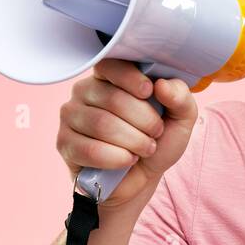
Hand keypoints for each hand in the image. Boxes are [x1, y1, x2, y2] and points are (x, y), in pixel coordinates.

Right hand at [56, 58, 198, 209]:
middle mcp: (85, 91)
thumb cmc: (157, 141)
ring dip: (133, 141)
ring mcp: (71, 116)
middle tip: (155, 133)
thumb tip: (162, 85)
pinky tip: (126, 160)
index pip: (111, 65)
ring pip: (102, 124)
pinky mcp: (64, 143)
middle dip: (144, 121)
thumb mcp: (180, 119)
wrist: (141, 179)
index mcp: (109, 77)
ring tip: (144, 149)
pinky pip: (90, 149)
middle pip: (112, 99)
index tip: (149, 92)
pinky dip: (116, 158)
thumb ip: (180, 97)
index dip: (131, 78)